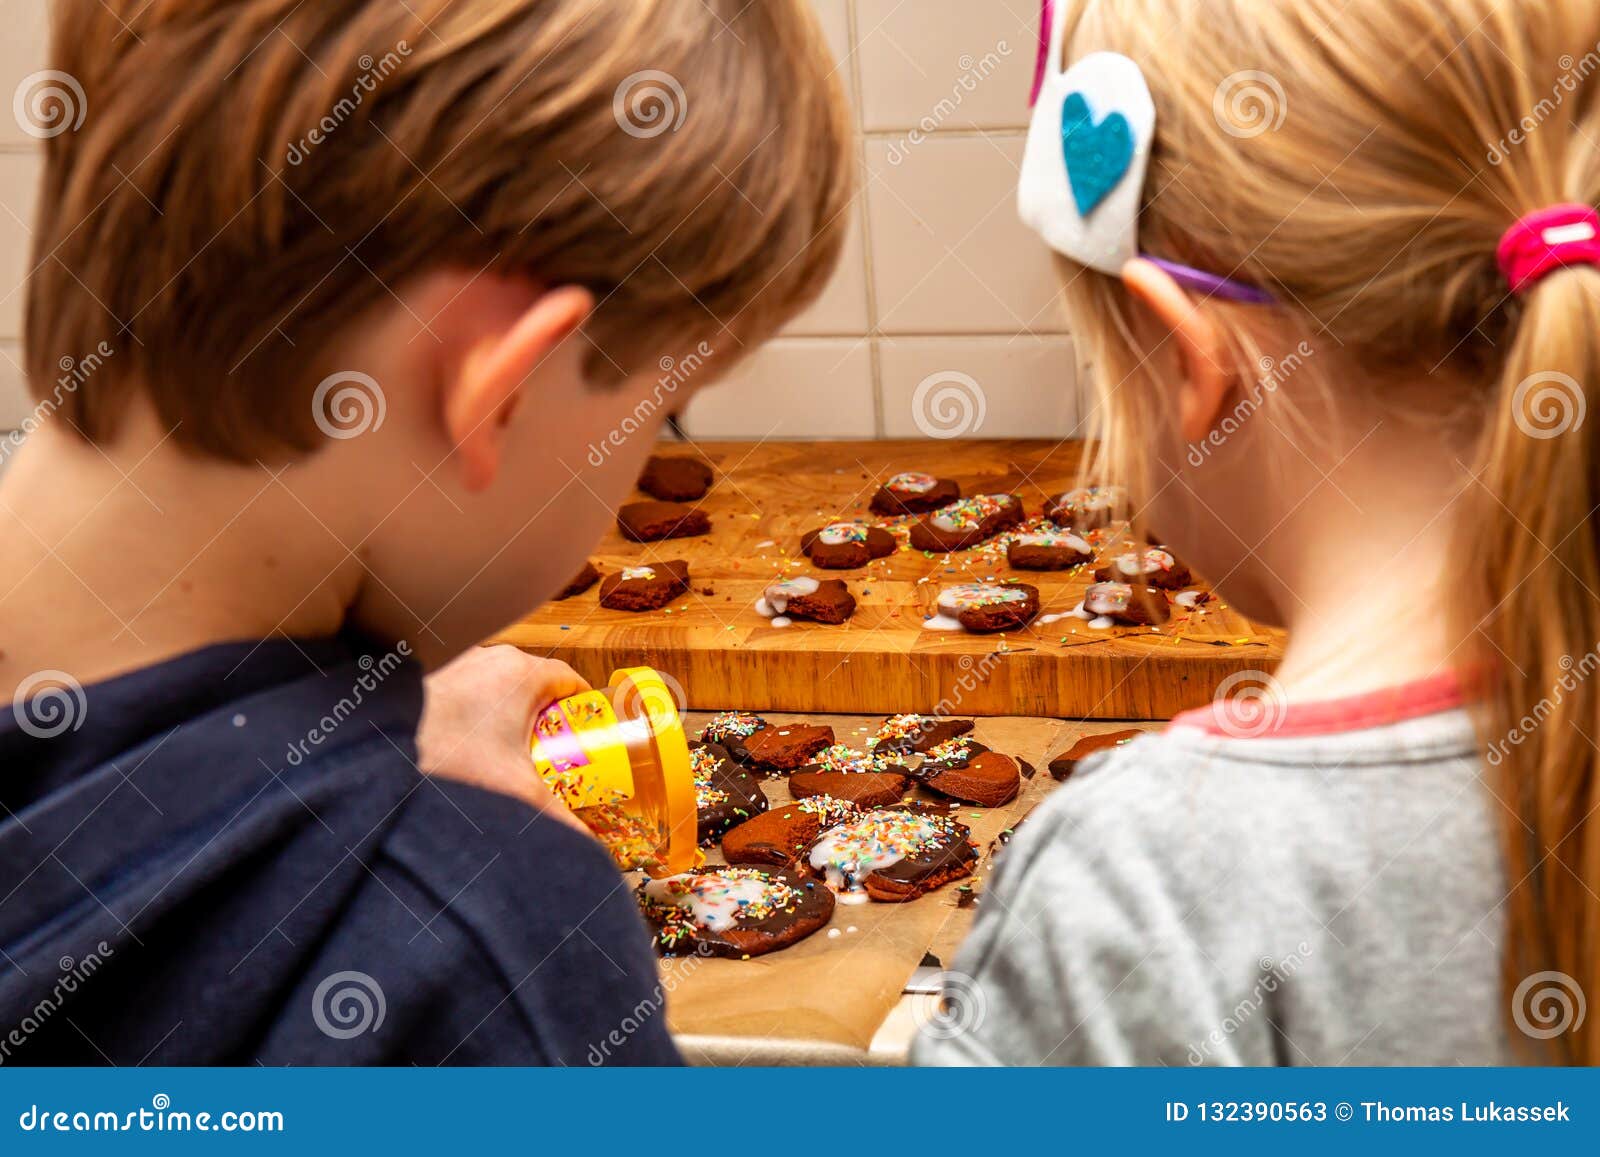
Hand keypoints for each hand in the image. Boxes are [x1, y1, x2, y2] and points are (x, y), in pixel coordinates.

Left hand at [417, 645, 593, 835]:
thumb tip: (587, 845)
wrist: (376, 749)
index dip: (583, 709)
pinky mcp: (435, 678)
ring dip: (512, 718)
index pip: (570, 679)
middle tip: (551, 757)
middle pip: (537, 686)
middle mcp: (492, 658)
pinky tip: (473, 748)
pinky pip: (473, 692)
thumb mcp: (511, 789)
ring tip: (511, 756)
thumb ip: (555, 816)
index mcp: (520, 672)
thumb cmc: (446, 755)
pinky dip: (482, 715)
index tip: (588, 737)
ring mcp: (461, 664)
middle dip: (547, 720)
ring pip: (502, 689)